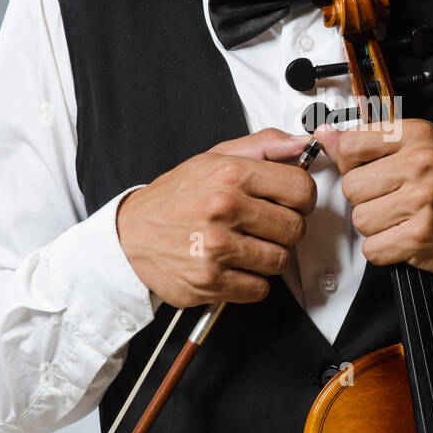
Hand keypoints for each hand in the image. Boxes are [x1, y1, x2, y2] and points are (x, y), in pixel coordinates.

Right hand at [116, 128, 315, 307]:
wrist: (129, 235)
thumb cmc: (174, 198)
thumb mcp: (214, 158)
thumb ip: (263, 146)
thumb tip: (303, 143)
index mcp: (230, 174)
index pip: (301, 189)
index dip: (303, 199)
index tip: (292, 204)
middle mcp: (223, 207)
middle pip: (295, 229)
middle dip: (285, 231)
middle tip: (262, 228)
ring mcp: (216, 246)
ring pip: (280, 261)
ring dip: (267, 258)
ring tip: (244, 246)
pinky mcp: (210, 279)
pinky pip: (259, 289)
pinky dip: (250, 282)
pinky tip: (232, 266)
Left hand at [313, 119, 432, 284]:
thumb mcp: (419, 151)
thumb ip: (369, 143)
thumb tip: (324, 135)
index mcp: (419, 136)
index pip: (351, 144)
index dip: (352, 164)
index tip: (370, 171)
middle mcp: (421, 164)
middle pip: (351, 186)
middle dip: (366, 200)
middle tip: (394, 201)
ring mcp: (422, 201)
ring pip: (359, 219)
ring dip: (376, 227)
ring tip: (403, 220)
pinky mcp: (420, 236)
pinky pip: (372, 248)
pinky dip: (385, 250)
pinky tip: (406, 239)